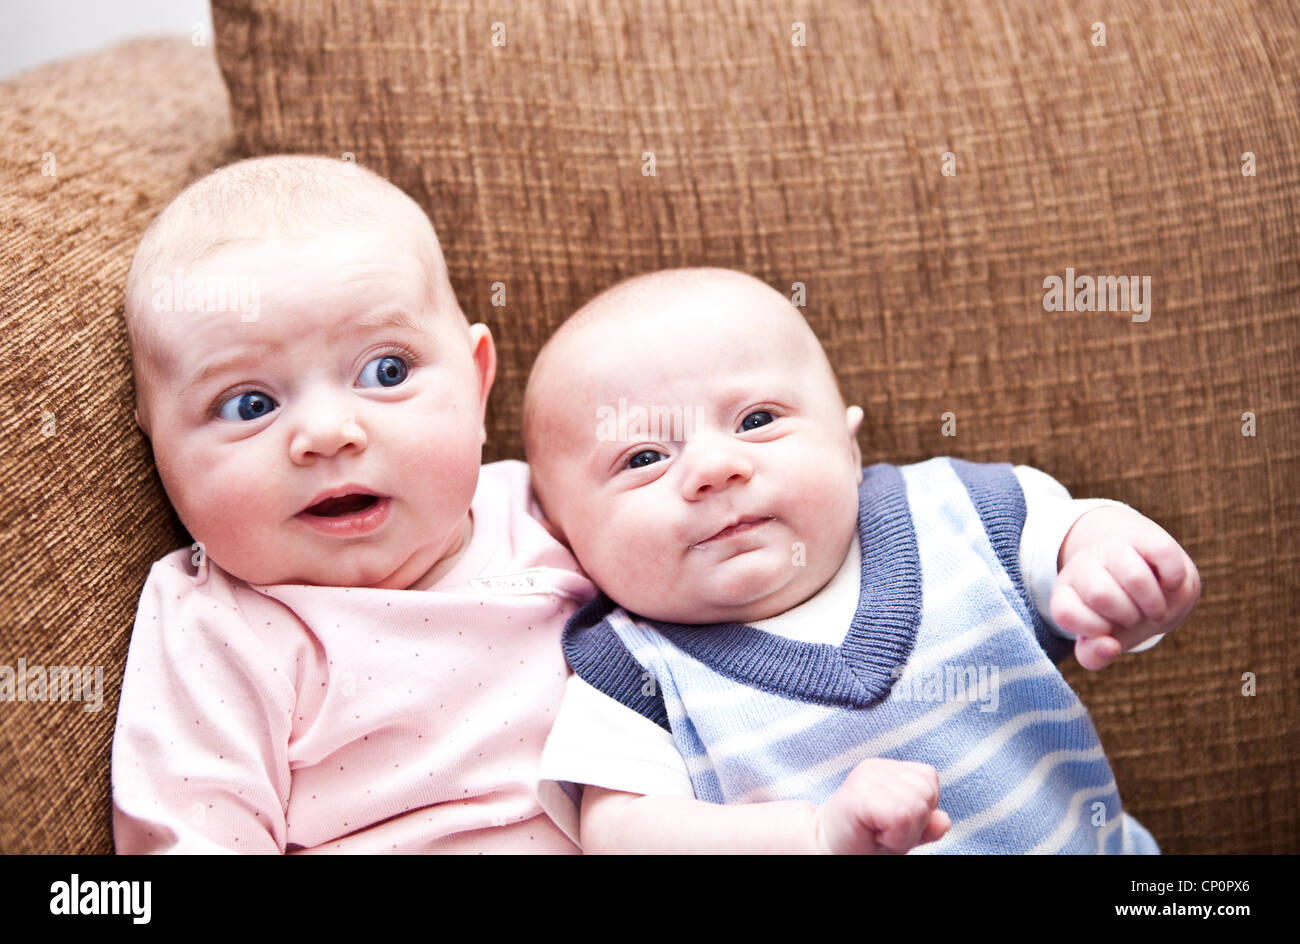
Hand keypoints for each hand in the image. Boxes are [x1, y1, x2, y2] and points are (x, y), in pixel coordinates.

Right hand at [813, 758, 949, 853]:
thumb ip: (925, 825)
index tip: (892, 824)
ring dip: (904, 831)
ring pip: (917, 804)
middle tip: (885, 831)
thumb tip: (944, 820)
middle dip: (915, 821)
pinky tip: (875, 835)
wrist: (824, 851)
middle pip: (927, 790)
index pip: (929, 779)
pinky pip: (902, 815)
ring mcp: (867, 777)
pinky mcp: (860, 794)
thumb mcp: (902, 835)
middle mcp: (877, 767)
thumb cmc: (862, 842)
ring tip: (879, 833)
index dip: (921, 810)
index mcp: (888, 770)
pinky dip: (896, 836)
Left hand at [1052, 507, 1200, 670]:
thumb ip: (1095, 655)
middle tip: (1137, 618)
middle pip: (1102, 595)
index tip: (1109, 631)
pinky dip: (1174, 579)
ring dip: (1154, 604)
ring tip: (1155, 609)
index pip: (1065, 612)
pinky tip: (1170, 584)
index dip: (1093, 629)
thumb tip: (1109, 646)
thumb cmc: (1123, 617)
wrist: (1153, 583)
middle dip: (1128, 617)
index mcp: (1067, 591)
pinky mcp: (1147, 538)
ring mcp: (1114, 548)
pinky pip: (1163, 553)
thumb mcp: (1103, 639)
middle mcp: (1085, 565)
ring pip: (1135, 577)